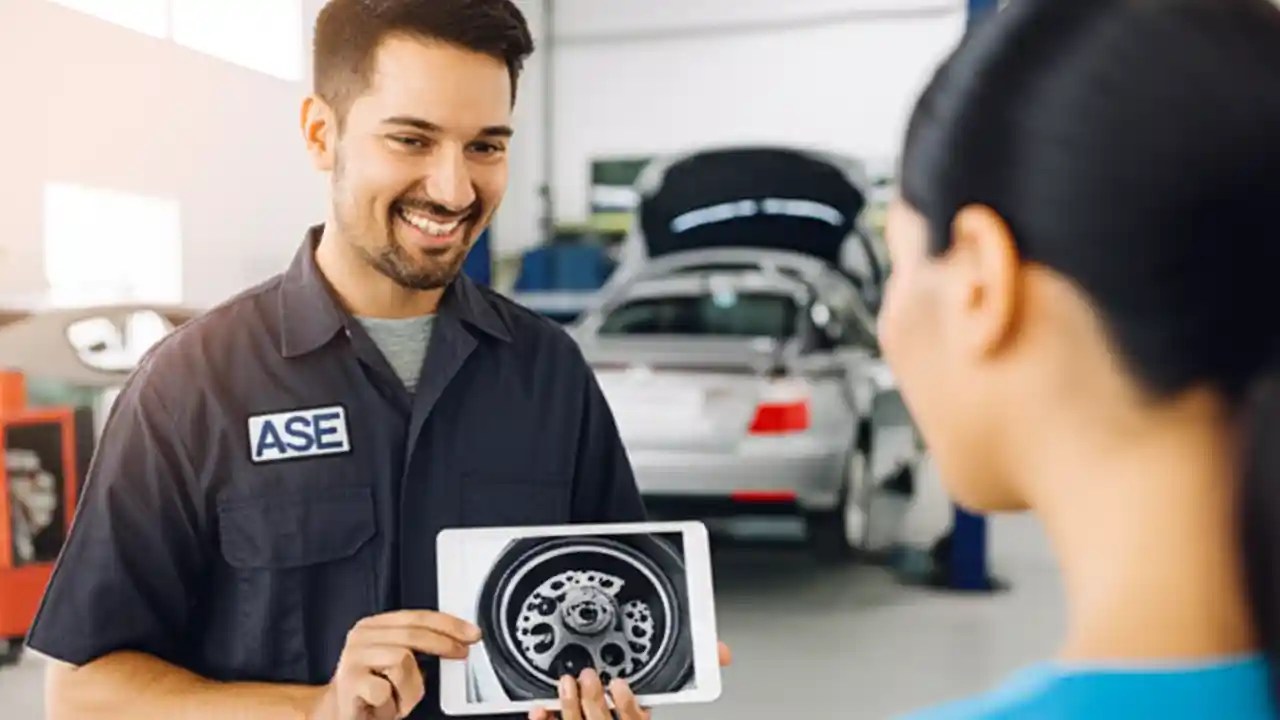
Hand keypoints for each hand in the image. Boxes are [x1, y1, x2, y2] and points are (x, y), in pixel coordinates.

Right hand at [309, 609, 482, 719]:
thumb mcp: (398, 664)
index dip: (448, 624)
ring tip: (400, 700)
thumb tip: (456, 640)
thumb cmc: (373, 692)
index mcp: (375, 626)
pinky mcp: (349, 680)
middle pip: (413, 634)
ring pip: (402, 661)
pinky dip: (392, 705)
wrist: (340, 716)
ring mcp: (353, 657)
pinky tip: (383, 707)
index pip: (417, 617)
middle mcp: (362, 636)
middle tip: (460, 654)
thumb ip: (418, 647)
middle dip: (443, 644)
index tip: (471, 634)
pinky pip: (385, 690)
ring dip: (410, 688)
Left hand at [528, 642, 731, 719]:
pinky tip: (540, 708)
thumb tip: (720, 654)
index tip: (620, 685)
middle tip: (588, 677)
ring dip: (569, 705)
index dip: (628, 706)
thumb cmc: (632, 713)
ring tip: (567, 683)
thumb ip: (687, 679)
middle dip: (593, 701)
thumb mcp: (659, 699)